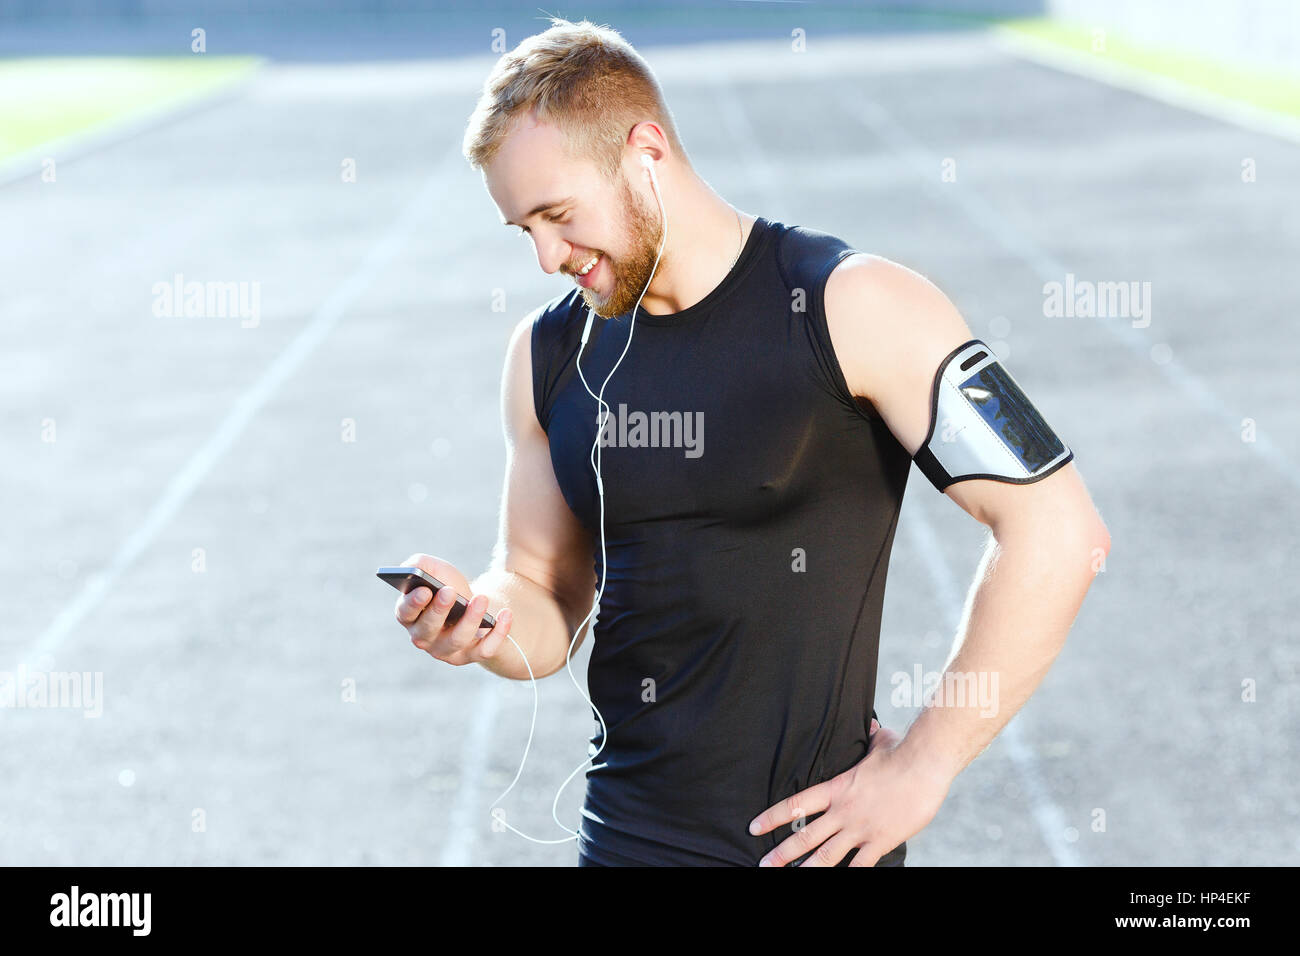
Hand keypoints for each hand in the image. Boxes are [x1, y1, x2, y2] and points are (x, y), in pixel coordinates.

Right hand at [393, 553, 514, 664]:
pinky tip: (505, 614)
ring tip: (481, 598)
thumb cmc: (447, 585)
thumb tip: (417, 569)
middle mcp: (424, 638)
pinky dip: (497, 633)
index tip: (425, 590)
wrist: (470, 603)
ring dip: (470, 619)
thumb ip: (419, 565)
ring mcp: (447, 650)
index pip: (405, 613)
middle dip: (439, 610)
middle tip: (450, 591)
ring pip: (457, 640)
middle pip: (428, 629)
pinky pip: (484, 650)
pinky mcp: (471, 655)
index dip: (413, 603)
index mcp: (409, 616)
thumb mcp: (434, 569)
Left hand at [748, 718, 949, 866]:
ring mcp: (860, 829)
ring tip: (787, 878)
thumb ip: (870, 739)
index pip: (796, 805)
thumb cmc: (902, 752)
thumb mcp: (879, 742)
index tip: (754, 827)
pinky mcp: (880, 841)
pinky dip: (848, 875)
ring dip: (806, 869)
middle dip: (781, 853)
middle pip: (804, 837)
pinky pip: (860, 866)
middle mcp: (843, 812)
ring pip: (826, 856)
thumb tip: (871, 724)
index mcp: (836, 789)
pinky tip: (837, 880)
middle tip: (762, 864)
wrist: (924, 765)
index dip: (773, 817)